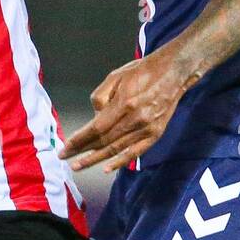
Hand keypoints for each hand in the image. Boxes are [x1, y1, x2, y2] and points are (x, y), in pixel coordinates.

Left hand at [60, 49, 192, 171]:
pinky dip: (120, 162)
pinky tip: (107, 168)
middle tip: (66, 158)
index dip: (80, 140)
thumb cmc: (142, 71)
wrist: (174, 72)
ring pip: (116, 149)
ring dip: (96, 159)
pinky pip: (135, 152)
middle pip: (104, 141)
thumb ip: (100, 96)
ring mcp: (146, 128)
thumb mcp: (116, 76)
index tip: (66, 147)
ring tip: (79, 166)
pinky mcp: (155, 134)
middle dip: (82, 151)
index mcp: (124, 103)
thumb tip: (93, 116)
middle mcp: (135, 119)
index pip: (96, 128)